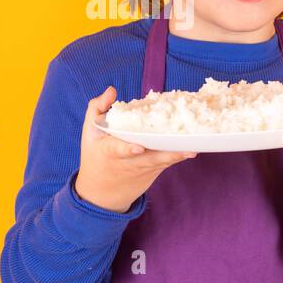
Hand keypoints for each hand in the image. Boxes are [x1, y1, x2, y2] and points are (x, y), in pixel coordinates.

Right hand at [74, 85, 197, 211]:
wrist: (101, 192)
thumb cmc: (95, 155)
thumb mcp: (90, 132)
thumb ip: (97, 107)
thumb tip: (112, 90)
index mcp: (109, 151)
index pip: (118, 150)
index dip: (128, 149)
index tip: (139, 147)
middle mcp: (129, 162)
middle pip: (149, 159)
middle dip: (165, 155)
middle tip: (183, 149)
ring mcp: (143, 169)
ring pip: (161, 162)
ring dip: (177, 156)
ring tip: (192, 149)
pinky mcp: (154, 172)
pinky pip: (166, 162)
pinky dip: (177, 156)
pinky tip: (192, 148)